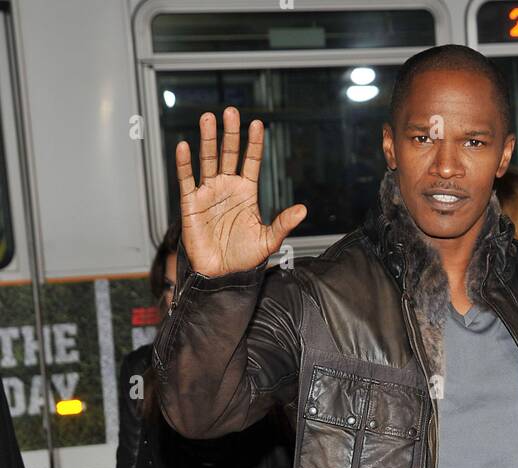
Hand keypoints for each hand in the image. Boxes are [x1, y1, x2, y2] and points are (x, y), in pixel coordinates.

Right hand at [176, 106, 306, 276]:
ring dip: (208, 139)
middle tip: (231, 111)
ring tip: (209, 118)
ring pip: (207, 160)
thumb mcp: (268, 241)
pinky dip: (184, 163)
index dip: (254, 143)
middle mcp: (227, 187)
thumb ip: (283, 223)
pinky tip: (185, 146)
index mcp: (246, 192)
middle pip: (228, 153)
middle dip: (230, 133)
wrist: (221, 276)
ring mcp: (208, 192)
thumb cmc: (243, 259)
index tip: (258, 124)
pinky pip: (187, 179)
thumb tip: (303, 210)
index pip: (251, 161)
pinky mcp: (191, 203)